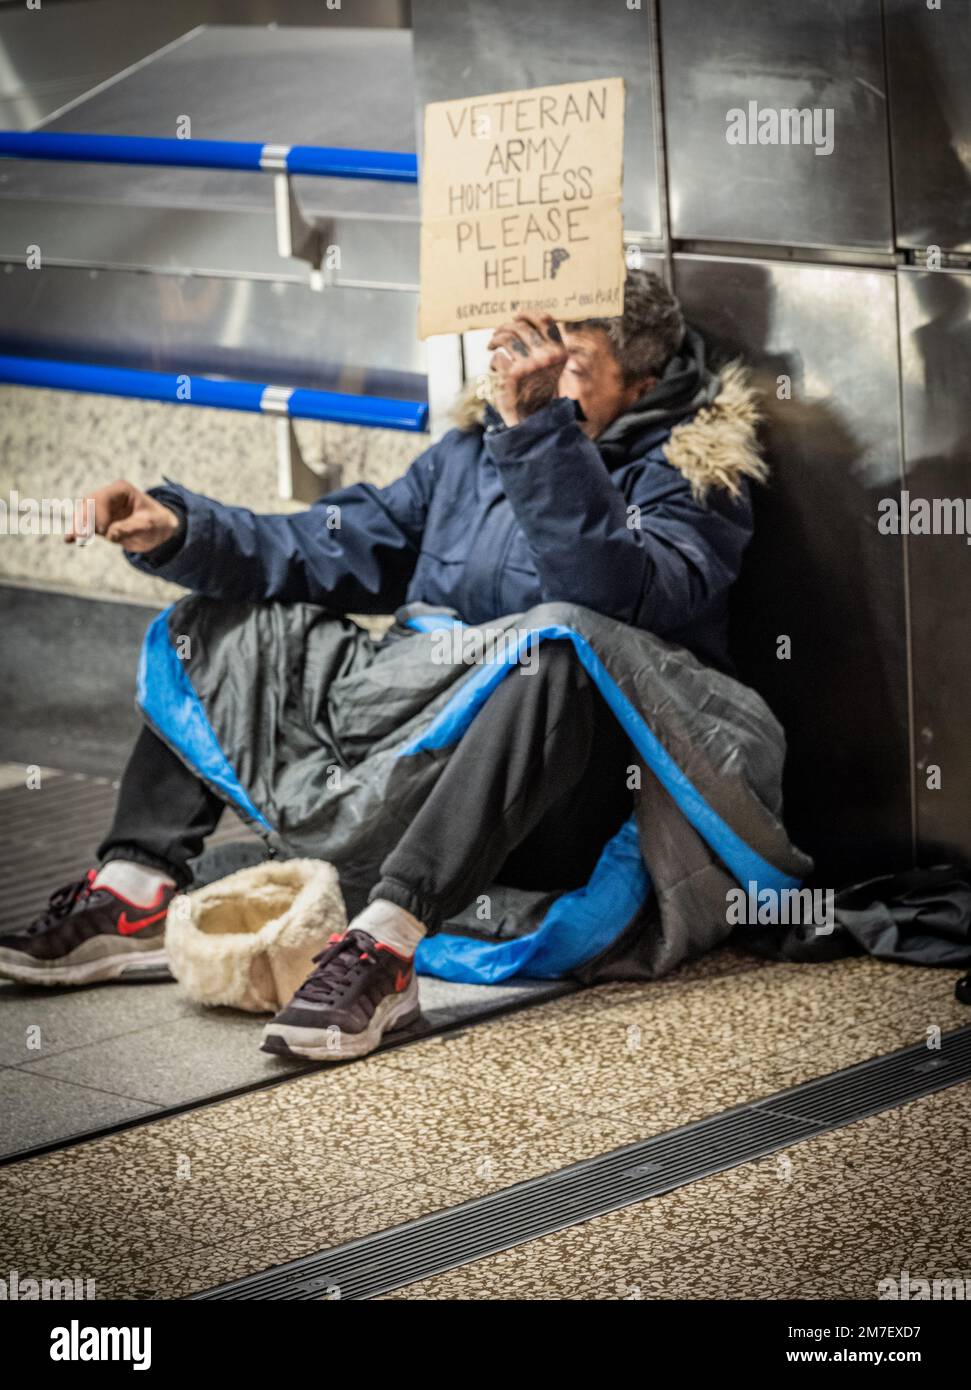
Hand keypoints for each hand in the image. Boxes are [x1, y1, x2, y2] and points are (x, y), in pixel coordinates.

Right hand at [65, 480, 180, 551]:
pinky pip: (85, 524)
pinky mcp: (98, 520)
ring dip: (77, 526)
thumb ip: (130, 528)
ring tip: (70, 539)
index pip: (104, 498)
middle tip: (80, 536)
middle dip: (83, 519)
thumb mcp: (149, 525)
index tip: (101, 530)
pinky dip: (78, 531)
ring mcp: (101, 508)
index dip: (99, 512)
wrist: (159, 530)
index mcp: (121, 490)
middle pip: (89, 504)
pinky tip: (69, 540)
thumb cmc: (157, 523)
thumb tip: (110, 535)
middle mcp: (108, 496)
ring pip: (83, 514)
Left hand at [486, 313, 567, 426]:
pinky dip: (493, 361)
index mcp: (559, 351)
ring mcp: (531, 364)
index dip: (528, 314)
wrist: (531, 417)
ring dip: (495, 339)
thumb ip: (542, 343)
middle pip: (522, 327)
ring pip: (507, 337)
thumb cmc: (536, 387)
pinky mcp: (513, 373)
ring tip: (491, 345)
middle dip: (505, 328)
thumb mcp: (548, 364)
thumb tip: (520, 318)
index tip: (516, 316)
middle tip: (496, 335)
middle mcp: (548, 356)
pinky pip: (497, 356)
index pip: (545, 320)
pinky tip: (494, 369)